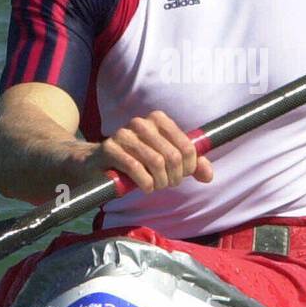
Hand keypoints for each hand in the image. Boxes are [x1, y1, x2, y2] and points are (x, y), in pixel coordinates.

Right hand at [84, 110, 213, 192]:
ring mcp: (124, 134)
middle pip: (173, 156)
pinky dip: (144, 182)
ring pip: (156, 162)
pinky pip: (135, 168)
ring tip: (155, 186)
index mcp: (158, 119)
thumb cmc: (135, 160)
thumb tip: (208, 176)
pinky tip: (144, 186)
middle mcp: (142, 122)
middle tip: (167, 184)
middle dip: (174, 177)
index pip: (187, 146)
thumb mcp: (165, 161)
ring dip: (159, 182)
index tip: (183, 175)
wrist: (96, 163)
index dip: (190, 166)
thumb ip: (189, 165)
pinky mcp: (110, 148)